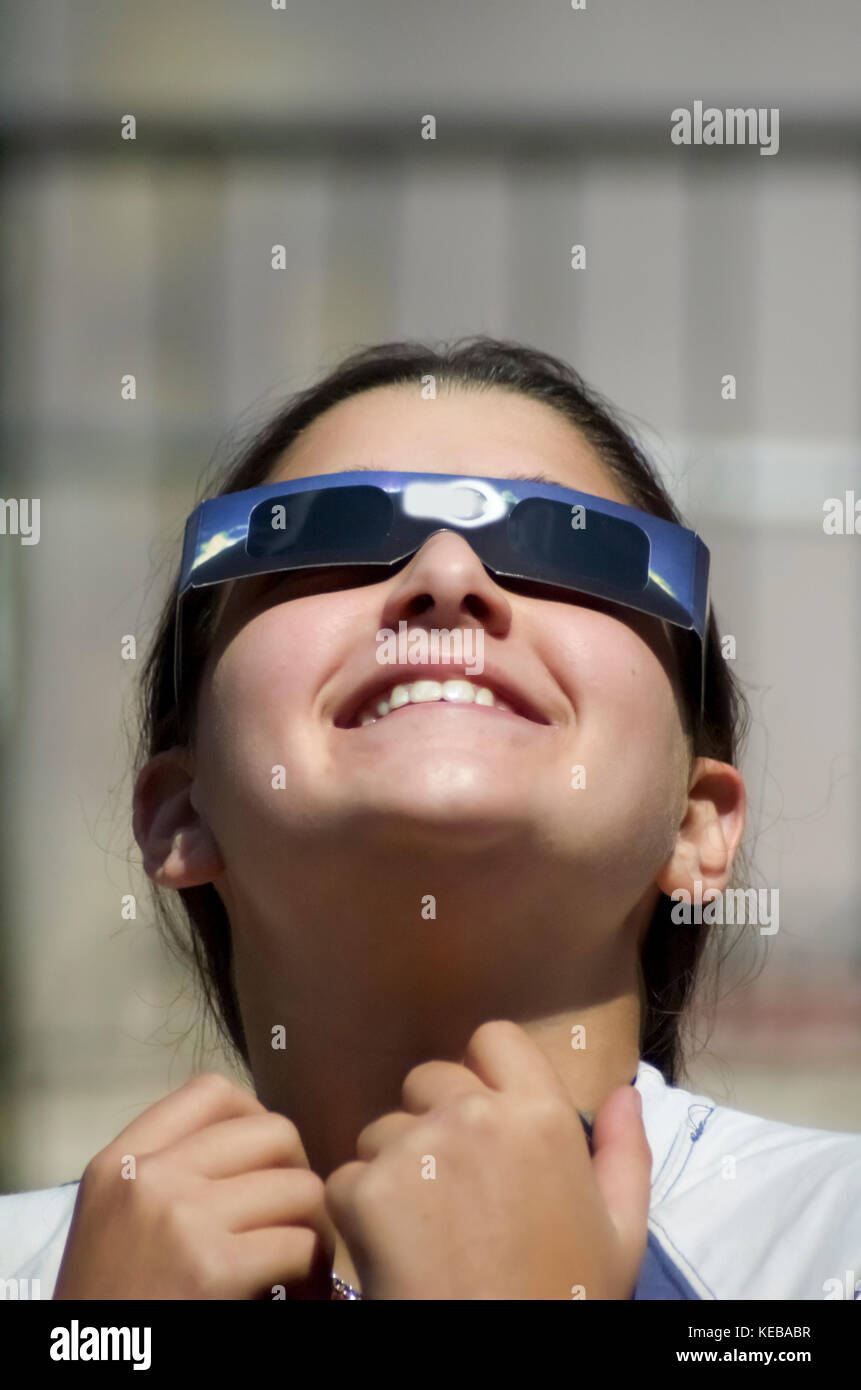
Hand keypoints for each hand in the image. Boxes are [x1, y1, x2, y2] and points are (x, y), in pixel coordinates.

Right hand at [53, 1073, 336, 1299]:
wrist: (91, 1373)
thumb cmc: (110, 1302)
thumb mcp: (114, 1217)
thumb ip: (166, 1171)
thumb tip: (254, 1139)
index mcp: (119, 1162)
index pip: (210, 1091)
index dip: (256, 1117)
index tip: (265, 1161)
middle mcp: (147, 1177)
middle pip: (272, 1131)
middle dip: (299, 1172)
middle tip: (294, 1217)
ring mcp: (181, 1218)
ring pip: (301, 1188)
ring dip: (316, 1228)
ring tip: (302, 1262)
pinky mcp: (213, 1269)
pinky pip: (302, 1245)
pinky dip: (314, 1275)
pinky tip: (298, 1294)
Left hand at [324, 1020, 650, 1299]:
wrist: (501, 1366)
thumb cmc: (567, 1301)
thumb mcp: (621, 1233)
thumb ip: (625, 1152)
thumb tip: (624, 1090)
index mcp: (541, 1115)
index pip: (493, 1038)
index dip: (484, 1071)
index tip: (485, 1115)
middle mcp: (475, 1114)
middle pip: (430, 1078)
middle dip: (433, 1119)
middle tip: (452, 1187)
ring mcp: (416, 1147)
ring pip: (384, 1127)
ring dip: (395, 1165)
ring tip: (424, 1227)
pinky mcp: (367, 1187)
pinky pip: (349, 1175)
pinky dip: (361, 1209)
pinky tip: (393, 1250)